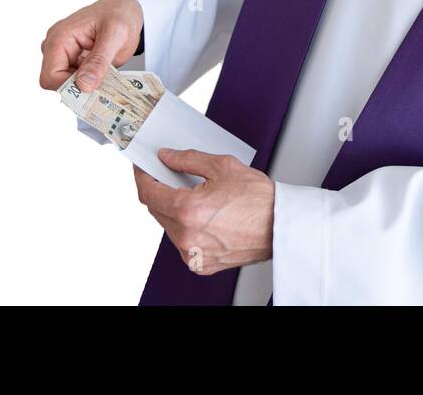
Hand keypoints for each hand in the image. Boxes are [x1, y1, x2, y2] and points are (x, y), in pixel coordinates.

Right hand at [39, 0, 143, 91]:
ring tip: (107, 73)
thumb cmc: (118, 13)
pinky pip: (78, 80)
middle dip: (80, 87)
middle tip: (104, 83)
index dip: (69, 88)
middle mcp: (57, 47)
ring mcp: (64, 55)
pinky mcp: (74, 61)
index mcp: (59, 38)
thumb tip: (84, 84)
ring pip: (68, 84)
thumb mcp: (115, 35)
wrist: (125, 7)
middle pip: (57, 82)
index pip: (50, 76)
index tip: (93, 88)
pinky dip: (91, 81)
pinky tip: (105, 73)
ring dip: (87, 85)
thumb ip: (99, 60)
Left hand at [134, 149, 274, 275]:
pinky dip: (186, 227)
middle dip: (159, 191)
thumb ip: (188, 159)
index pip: (149, 193)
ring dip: (173, 210)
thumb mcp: (223, 166)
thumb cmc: (259, 199)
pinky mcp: (201, 264)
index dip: (142, 177)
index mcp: (188, 210)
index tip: (143, 168)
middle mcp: (186, 236)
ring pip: (168, 226)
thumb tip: (168, 157)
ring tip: (193, 196)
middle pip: (156, 209)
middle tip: (168, 176)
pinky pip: (182, 242)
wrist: (280, 226)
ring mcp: (192, 253)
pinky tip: (203, 216)